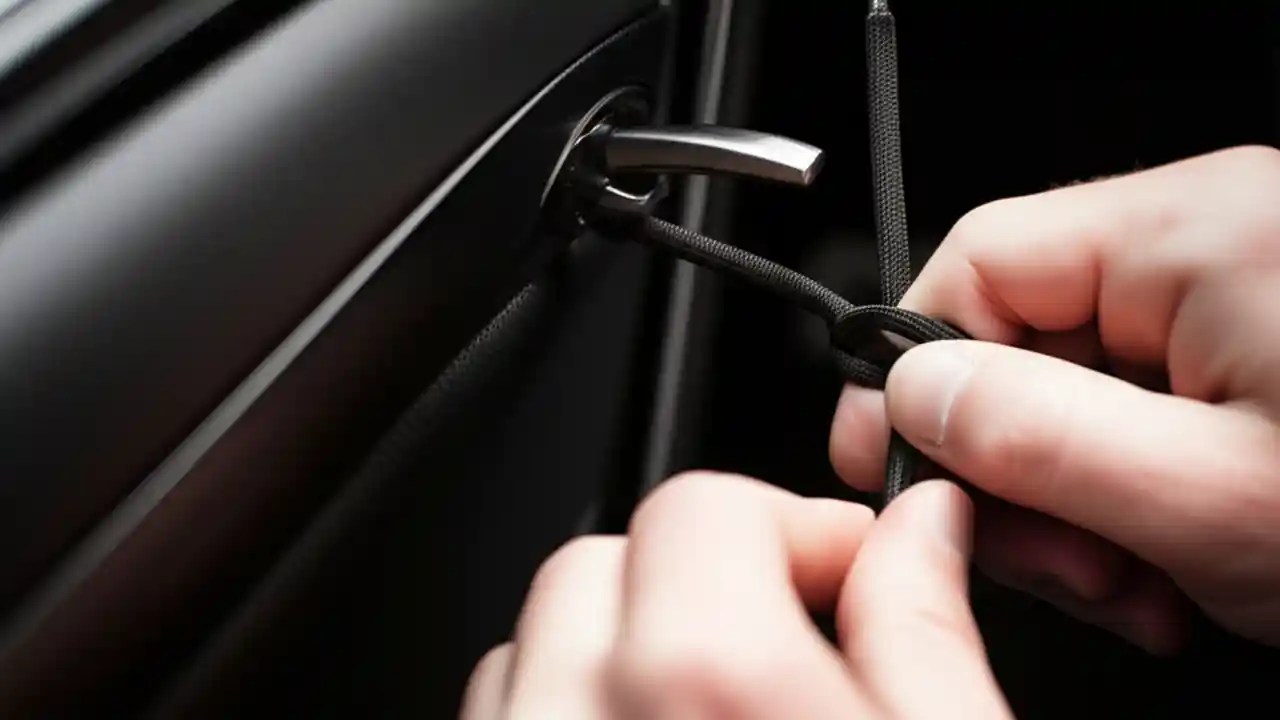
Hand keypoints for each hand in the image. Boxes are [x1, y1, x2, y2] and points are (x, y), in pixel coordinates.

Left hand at [460, 472, 1010, 718]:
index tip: (843, 576)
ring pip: (534, 647)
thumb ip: (925, 629)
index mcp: (703, 687)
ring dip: (623, 656)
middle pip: (604, 564)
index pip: (703, 506)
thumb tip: (921, 527)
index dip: (791, 529)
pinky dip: (566, 717)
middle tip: (789, 654)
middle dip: (700, 586)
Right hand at [832, 145, 1279, 650]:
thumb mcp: (1206, 496)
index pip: (977, 261)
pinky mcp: (1261, 349)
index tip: (892, 459)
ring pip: (1078, 390)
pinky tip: (1172, 564)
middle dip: (1013, 466)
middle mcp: (1217, 241)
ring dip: (1076, 502)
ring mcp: (1240, 296)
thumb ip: (1033, 433)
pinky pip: (1144, 411)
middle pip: (1022, 336)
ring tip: (1134, 584)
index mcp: (1197, 232)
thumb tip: (911, 391)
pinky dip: (1134, 497)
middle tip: (1054, 564)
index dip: (912, 367)